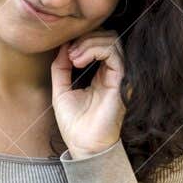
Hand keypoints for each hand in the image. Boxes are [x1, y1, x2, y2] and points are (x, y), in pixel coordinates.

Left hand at [50, 31, 125, 157]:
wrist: (83, 145)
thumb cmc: (74, 123)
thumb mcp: (61, 90)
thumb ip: (61, 67)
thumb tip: (63, 46)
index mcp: (100, 74)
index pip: (99, 43)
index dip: (81, 39)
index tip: (65, 50)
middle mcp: (112, 73)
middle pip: (108, 37)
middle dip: (85, 38)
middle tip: (69, 53)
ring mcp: (118, 76)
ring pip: (112, 41)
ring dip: (88, 43)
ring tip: (73, 57)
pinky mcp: (121, 81)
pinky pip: (114, 53)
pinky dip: (94, 50)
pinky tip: (79, 61)